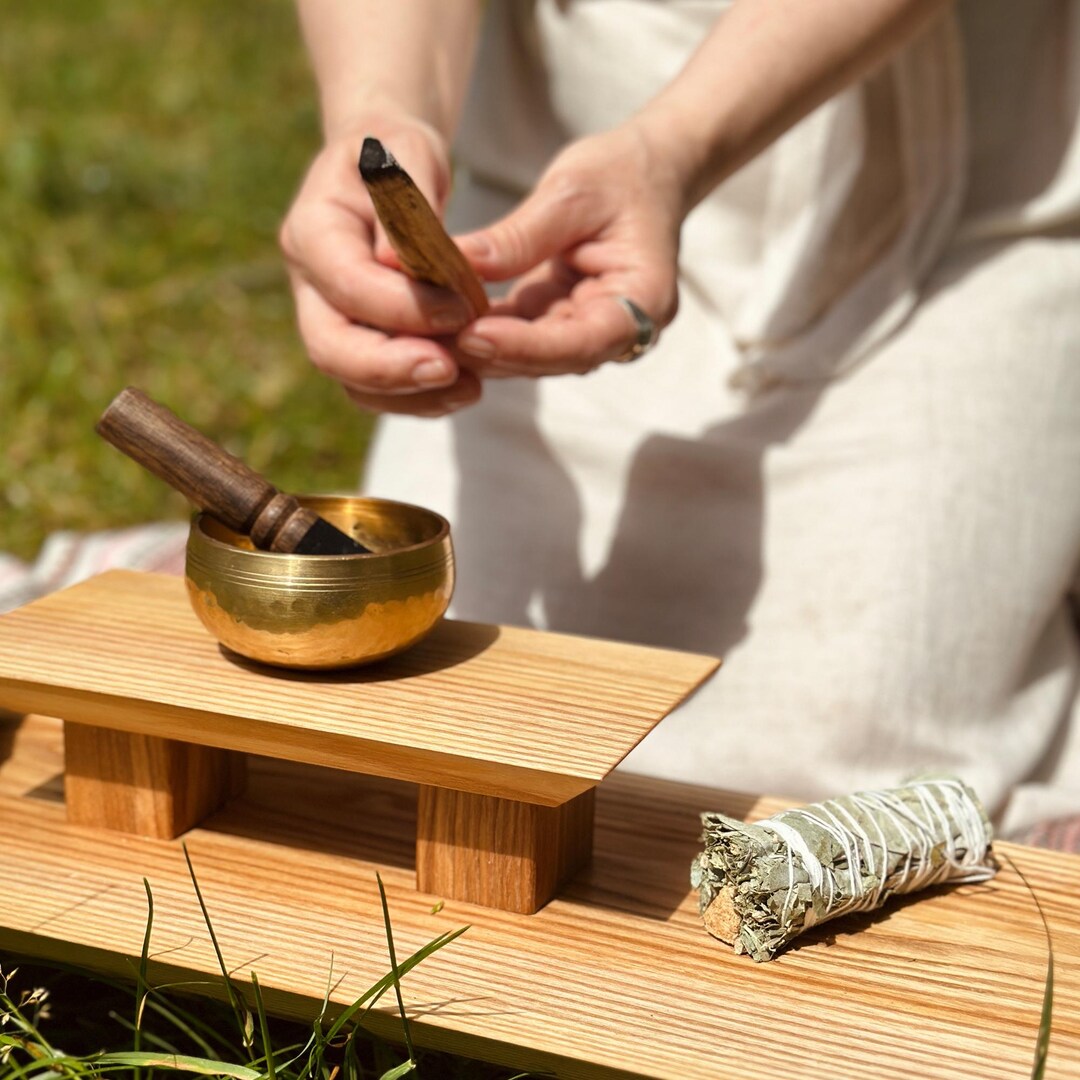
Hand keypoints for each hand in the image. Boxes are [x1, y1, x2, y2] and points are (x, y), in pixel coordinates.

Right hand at [279, 114, 481, 415]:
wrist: (387, 170)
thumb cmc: (399, 156)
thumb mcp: (406, 157)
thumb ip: (402, 208)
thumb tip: (392, 261)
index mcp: (312, 231)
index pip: (348, 284)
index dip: (402, 306)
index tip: (462, 310)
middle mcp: (309, 284)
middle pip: (331, 348)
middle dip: (392, 368)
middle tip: (453, 371)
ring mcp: (327, 319)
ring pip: (352, 381)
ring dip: (411, 394)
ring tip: (472, 387)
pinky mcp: (357, 343)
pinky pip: (378, 390)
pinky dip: (420, 398)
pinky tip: (468, 388)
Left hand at [454, 122, 683, 377]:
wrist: (647, 172)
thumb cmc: (620, 175)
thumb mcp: (571, 192)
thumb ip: (520, 237)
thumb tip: (456, 265)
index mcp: (643, 302)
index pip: (580, 342)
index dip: (524, 346)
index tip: (472, 337)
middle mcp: (621, 332)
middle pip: (551, 359)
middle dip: (493, 353)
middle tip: (431, 344)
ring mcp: (591, 333)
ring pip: (531, 356)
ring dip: (481, 348)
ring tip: (425, 336)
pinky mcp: (562, 324)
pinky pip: (520, 336)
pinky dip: (483, 329)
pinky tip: (439, 322)